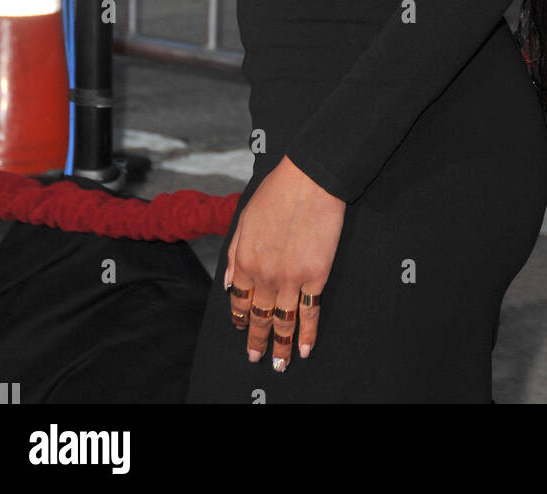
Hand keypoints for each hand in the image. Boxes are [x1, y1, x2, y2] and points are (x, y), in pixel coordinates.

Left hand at [224, 154, 345, 370]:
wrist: (309, 182)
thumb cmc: (276, 194)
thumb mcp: (244, 219)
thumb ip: (234, 253)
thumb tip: (230, 282)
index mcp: (245, 262)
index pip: (240, 300)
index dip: (241, 317)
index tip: (242, 328)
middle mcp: (265, 277)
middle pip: (260, 317)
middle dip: (257, 340)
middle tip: (256, 356)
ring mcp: (291, 280)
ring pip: (283, 322)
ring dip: (280, 346)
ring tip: (279, 364)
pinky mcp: (316, 277)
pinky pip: (310, 312)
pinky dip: (308, 333)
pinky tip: (306, 348)